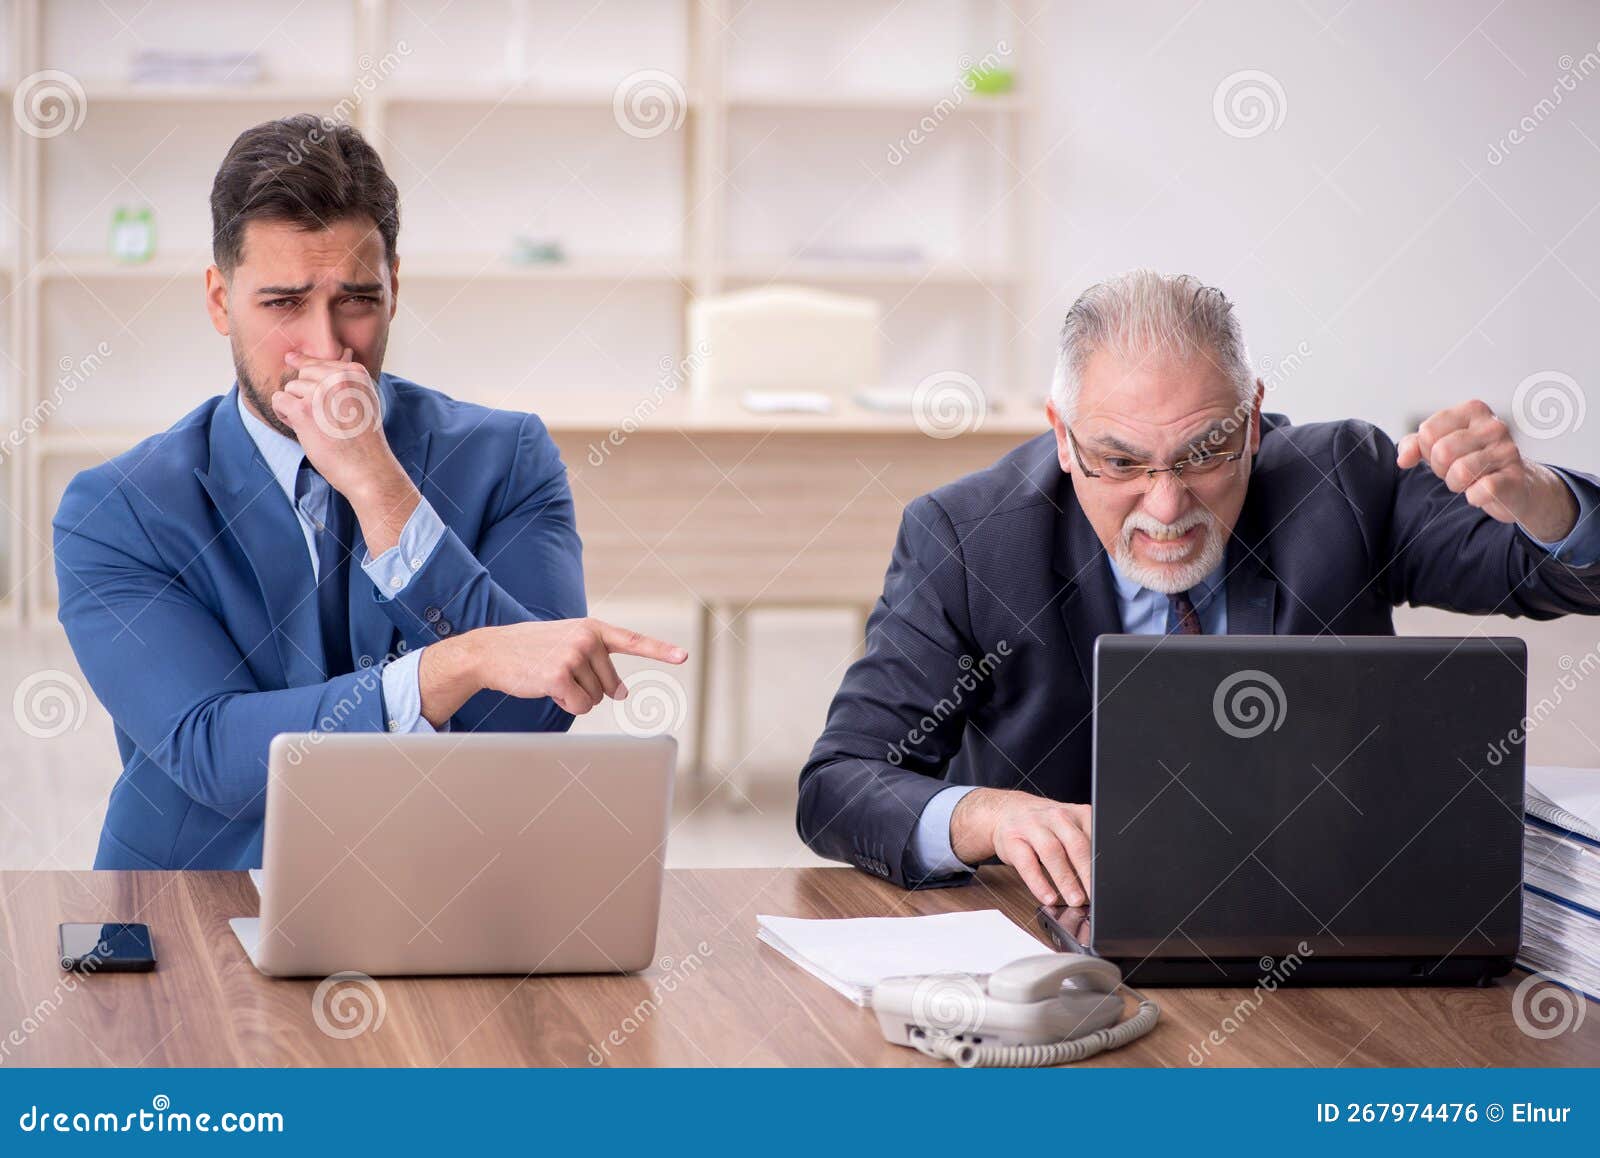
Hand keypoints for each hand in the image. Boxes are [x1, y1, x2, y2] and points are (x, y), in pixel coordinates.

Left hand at [273, 348, 418, 553]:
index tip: (317, 399)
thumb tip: (296, 357)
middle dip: (305, 395)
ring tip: (316, 426)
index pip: (319, 364)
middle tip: (323, 420)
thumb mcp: (362, 399)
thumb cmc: (363, 439)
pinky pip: (279, 401)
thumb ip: (339, 379)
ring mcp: (320, 393)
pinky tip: (301, 428)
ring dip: (295, 407)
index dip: (313, 382)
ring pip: (290, 388)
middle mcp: (338, 377)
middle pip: (303, 375)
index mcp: (355, 372)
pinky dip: (285, 415)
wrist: (369, 469)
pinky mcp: (304, 410)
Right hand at [418, 618, 687, 724]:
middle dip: (589, 688)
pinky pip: (579, 707)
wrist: (491, 652)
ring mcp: (574, 656)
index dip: (660, 651)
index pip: (633, 641)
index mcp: (592, 629)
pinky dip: (566, 705)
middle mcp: (587, 639)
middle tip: (560, 673)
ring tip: (549, 676)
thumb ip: (599, 663)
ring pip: (595, 699)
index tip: (683, 656)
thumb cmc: (533, 650)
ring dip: (574, 696)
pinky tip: (546, 688)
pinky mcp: (559, 676)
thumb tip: (622, 693)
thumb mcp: (569, 645)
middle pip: (611, 686)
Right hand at [950, 788, 1091, 905]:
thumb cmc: (1045, 827)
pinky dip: (1038, 883)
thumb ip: (1087, 848)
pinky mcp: (1012, 840)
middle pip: (1076, 844)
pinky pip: (1026, 863)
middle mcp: (1056, 816)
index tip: (1108, 884)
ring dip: (1065, 879)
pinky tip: (1047, 897)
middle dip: (1087, 872)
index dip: (1103, 863)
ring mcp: (1032, 826)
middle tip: (1095, 896)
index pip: (1096, 837)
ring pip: (1051, 851)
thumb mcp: (1070, 829)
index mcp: (1077, 814)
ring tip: (1075, 900)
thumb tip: (1103, 881)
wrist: (1007, 811)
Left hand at [1397, 399, 1577, 542]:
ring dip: (1457, 483)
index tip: (1446, 453)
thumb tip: (1404, 459)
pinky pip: (1482, 490)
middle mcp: (1493, 426)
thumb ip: (1413, 445)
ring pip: (1460, 472)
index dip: (1428, 449)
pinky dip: (1474, 497)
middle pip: (1441, 452)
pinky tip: (1483, 492)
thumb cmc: (1473, 459)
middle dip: (1441, 468)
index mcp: (1472, 410)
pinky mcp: (1515, 477)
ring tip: (1471, 479)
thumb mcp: (1439, 444)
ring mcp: (1507, 450)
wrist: (1514, 483)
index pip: (1428, 431)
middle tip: (1457, 469)